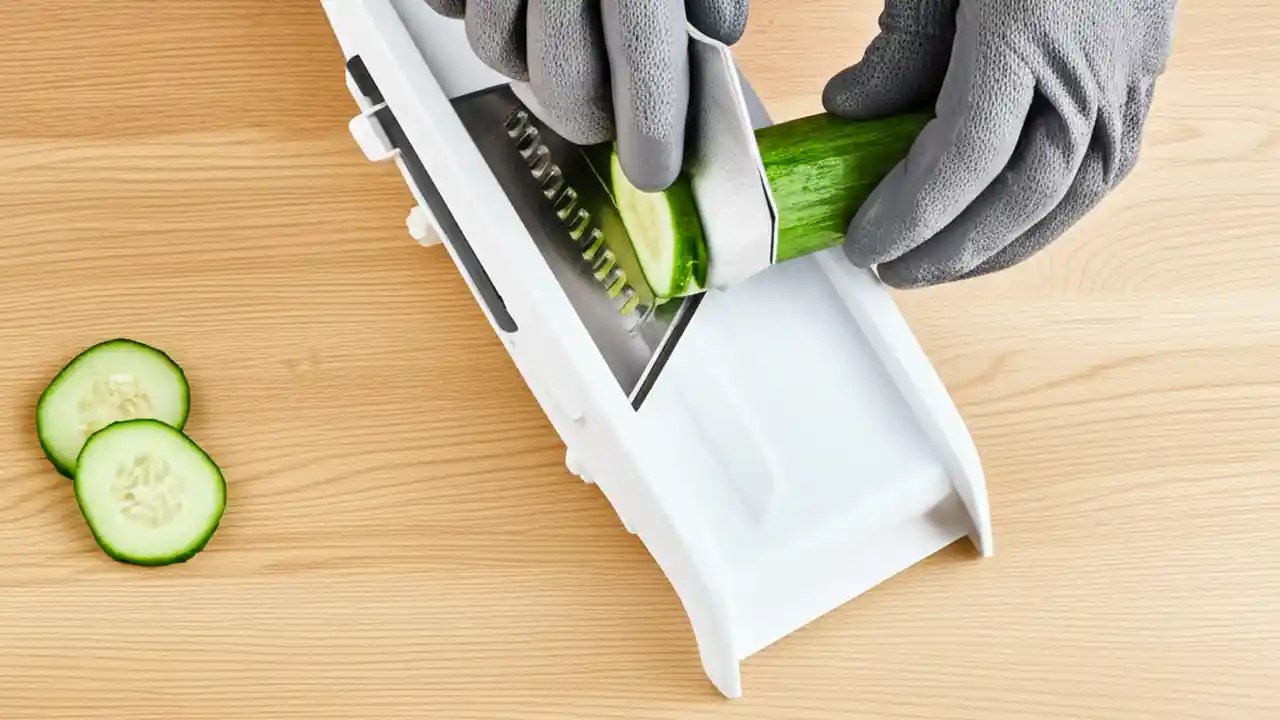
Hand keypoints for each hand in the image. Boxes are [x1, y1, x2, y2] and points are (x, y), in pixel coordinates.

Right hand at [423, 0, 749, 191]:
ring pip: (496, 50)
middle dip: (587, 115)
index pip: (642, 62)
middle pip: (561, 83)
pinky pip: (448, 8)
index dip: (650, 131)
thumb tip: (717, 33)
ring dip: (527, 60)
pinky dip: (474, 10)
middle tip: (603, 111)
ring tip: (554, 35)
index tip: (654, 171)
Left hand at [823, 0, 1177, 287]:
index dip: (911, 216)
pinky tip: (1005, 225)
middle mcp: (1089, 63)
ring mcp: (1128, 72)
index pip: (964, 159)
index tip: (865, 245)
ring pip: (1074, 196)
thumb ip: (896, 46)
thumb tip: (849, 115)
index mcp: (1028, 31)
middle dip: (952, 250)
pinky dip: (1050, 210)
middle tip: (894, 270)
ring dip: (1004, 245)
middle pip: (1023, 196)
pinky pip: (1103, 167)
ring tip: (944, 263)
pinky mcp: (1143, 74)